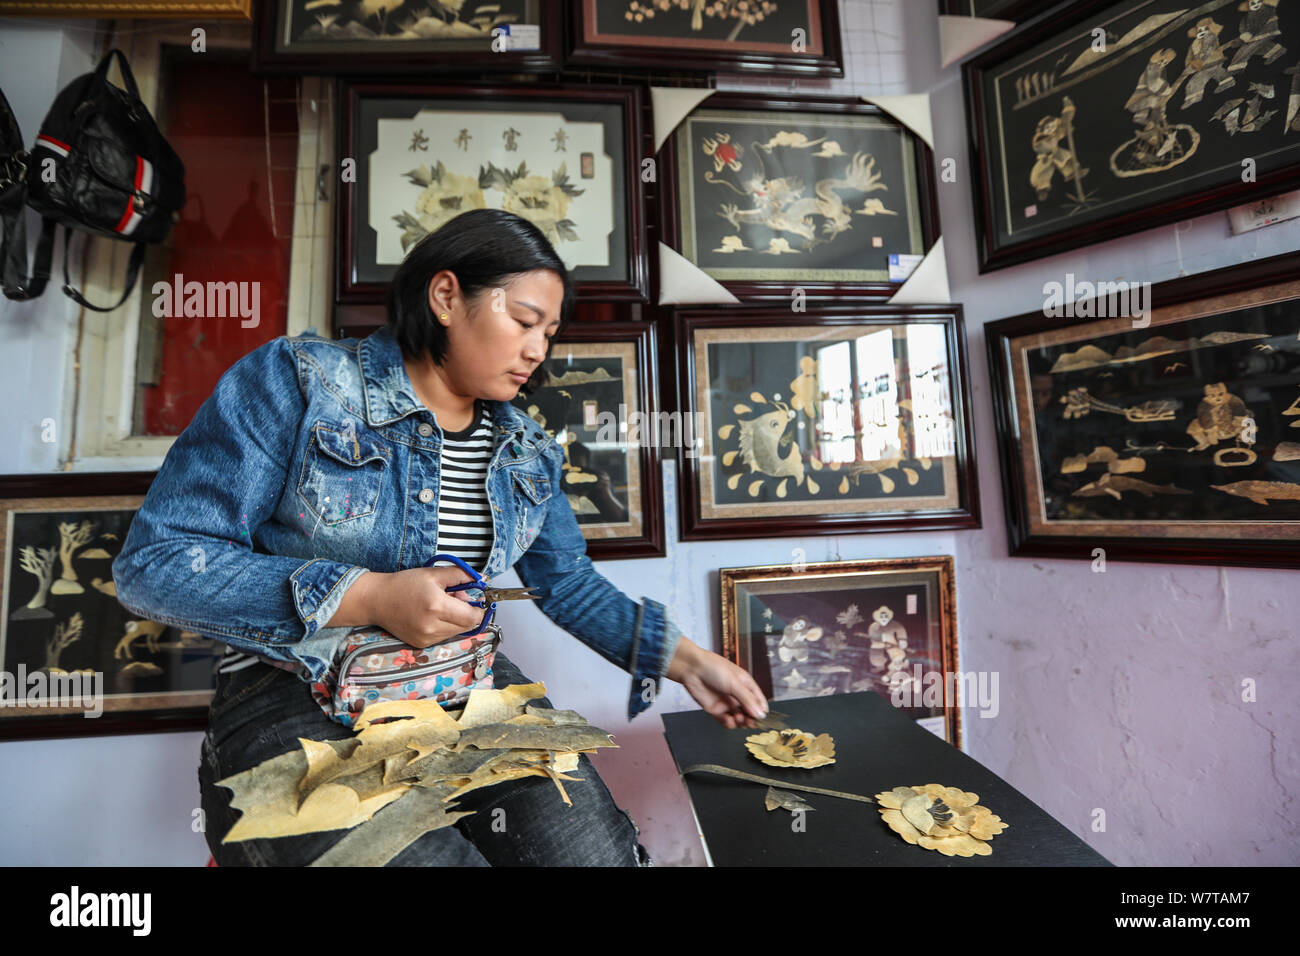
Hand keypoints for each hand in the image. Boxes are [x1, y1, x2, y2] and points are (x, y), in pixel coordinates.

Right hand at [361, 566, 485, 647]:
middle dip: (468, 613)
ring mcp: (425, 638)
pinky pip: (443, 637)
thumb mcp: (434, 573)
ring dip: (456, 620)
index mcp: (436, 606)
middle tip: (457, 598)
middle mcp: (432, 626)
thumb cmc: (405, 584)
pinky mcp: (420, 644)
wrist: (378, 600)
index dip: (479, 609)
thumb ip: (461, 575)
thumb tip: (482, 579)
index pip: (472, 617)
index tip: (477, 600)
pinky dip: (445, 627)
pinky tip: (433, 615)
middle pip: (466, 626)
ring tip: (443, 606)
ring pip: (456, 632)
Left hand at [669, 639, 768, 729]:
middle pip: (750, 712)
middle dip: (751, 718)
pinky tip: (729, 720)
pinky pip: (725, 721)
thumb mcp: (734, 682)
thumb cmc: (713, 668)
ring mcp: (726, 703)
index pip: (758, 700)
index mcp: (745, 685)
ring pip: (739, 718)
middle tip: (751, 721)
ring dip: (741, 721)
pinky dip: (729, 723)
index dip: (761, 710)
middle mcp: (737, 695)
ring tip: (739, 718)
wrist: (692, 668)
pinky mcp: (715, 710)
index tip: (763, 718)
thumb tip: (760, 714)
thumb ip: (747, 699)